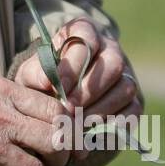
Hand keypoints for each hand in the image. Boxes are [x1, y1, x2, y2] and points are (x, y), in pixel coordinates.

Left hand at [11, 17, 144, 122]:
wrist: (52, 95)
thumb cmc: (41, 78)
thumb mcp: (31, 72)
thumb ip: (35, 73)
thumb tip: (45, 81)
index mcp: (84, 32)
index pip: (87, 42)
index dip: (74, 66)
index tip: (57, 87)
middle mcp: (109, 49)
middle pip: (113, 64)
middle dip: (89, 89)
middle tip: (68, 109)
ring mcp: (125, 74)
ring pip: (125, 87)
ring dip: (101, 108)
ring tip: (77, 124)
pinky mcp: (133, 99)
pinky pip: (133, 110)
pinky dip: (115, 123)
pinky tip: (93, 133)